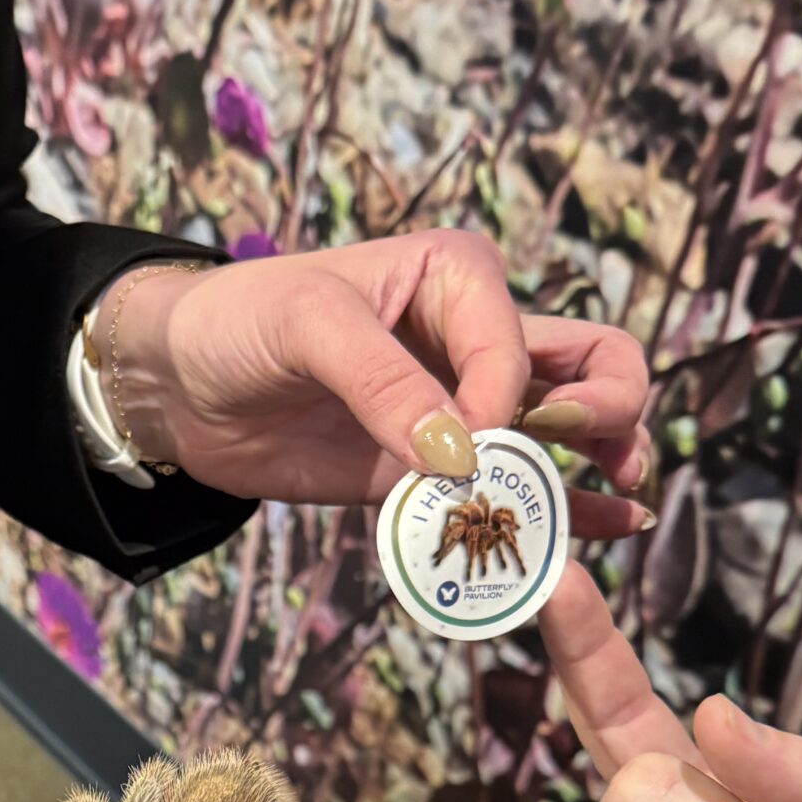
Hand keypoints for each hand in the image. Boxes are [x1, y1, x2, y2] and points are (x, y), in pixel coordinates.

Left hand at [104, 234, 653, 533]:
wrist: (177, 385)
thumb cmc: (237, 322)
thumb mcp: (305, 326)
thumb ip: (383, 382)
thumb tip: (458, 455)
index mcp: (456, 277)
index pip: (518, 344)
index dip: (503, 401)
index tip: (461, 442)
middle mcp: (474, 339)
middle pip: (593, 363)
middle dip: (606, 410)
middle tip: (592, 450)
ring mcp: (461, 410)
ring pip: (568, 430)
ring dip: (604, 459)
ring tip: (625, 492)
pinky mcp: (432, 472)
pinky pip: (512, 491)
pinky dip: (566, 507)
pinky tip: (611, 524)